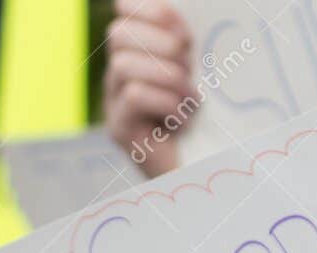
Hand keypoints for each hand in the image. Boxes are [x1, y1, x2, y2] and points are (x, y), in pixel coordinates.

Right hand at [105, 0, 196, 177]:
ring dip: (165, 75)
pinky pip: (134, 96)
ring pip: (123, 66)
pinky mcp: (118, 130)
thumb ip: (182, 44)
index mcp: (135, 54)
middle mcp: (117, 77)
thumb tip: (179, 22)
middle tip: (189, 64)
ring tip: (189, 95)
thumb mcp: (195, 72)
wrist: (198, 172)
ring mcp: (113, 103)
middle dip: (160, 42)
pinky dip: (165, 102)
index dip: (149, 10)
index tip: (182, 27)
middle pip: (118, 34)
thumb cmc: (203, 122)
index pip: (125, 15)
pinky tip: (182, 118)